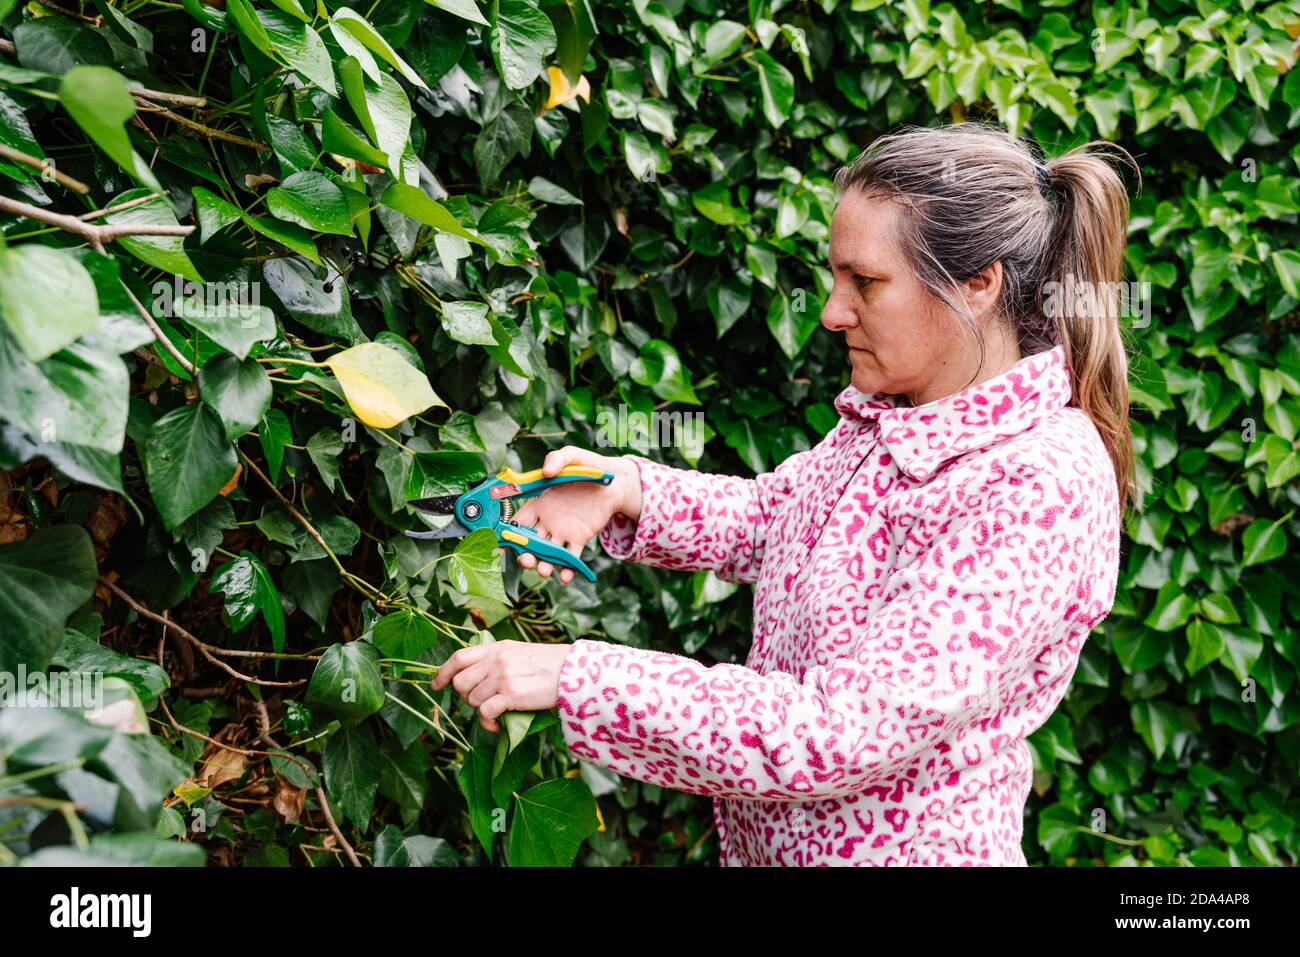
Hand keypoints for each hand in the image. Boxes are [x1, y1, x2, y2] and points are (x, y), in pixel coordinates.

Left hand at [431, 640, 571, 731]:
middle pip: (461, 682)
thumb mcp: (519, 652)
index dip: (443, 672)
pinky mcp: (511, 694)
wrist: (573, 672)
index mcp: (496, 648)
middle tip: (481, 703)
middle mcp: (496, 659)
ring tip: (496, 715)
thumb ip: (496, 659)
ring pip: (472, 700)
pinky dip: (488, 724)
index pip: (459, 657)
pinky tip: (497, 727)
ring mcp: (502, 676)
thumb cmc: (549, 665)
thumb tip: (476, 677)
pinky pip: (485, 713)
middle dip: (465, 697)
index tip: (436, 684)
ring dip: (480, 711)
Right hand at [509, 446, 642, 584]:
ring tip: (543, 570)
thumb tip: (546, 472)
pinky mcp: (579, 538)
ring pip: (547, 552)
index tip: (500, 544)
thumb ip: (557, 459)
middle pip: (529, 541)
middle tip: (525, 559)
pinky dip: (567, 569)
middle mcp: (547, 520)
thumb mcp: (571, 456)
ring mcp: (562, 531)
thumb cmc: (588, 467)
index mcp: (539, 503)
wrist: (613, 481)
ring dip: (543, 564)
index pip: (518, 520)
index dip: (507, 532)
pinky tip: (565, 577)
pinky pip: (571, 556)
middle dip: (524, 553)